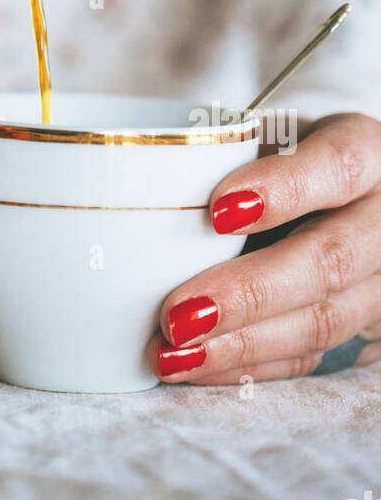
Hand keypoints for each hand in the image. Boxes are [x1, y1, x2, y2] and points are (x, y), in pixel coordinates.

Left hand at [148, 113, 380, 382]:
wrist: (345, 197)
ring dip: (242, 344)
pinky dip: (251, 365)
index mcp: (368, 151)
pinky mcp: (368, 330)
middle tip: (177, 314)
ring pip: (324, 320)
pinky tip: (199, 365)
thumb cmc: (290, 155)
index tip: (216, 210)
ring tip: (174, 352)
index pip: (337, 165)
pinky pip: (313, 357)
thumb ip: (227, 153)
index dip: (282, 189)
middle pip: (331, 260)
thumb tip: (140, 188)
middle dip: (248, 293)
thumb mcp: (271, 133)